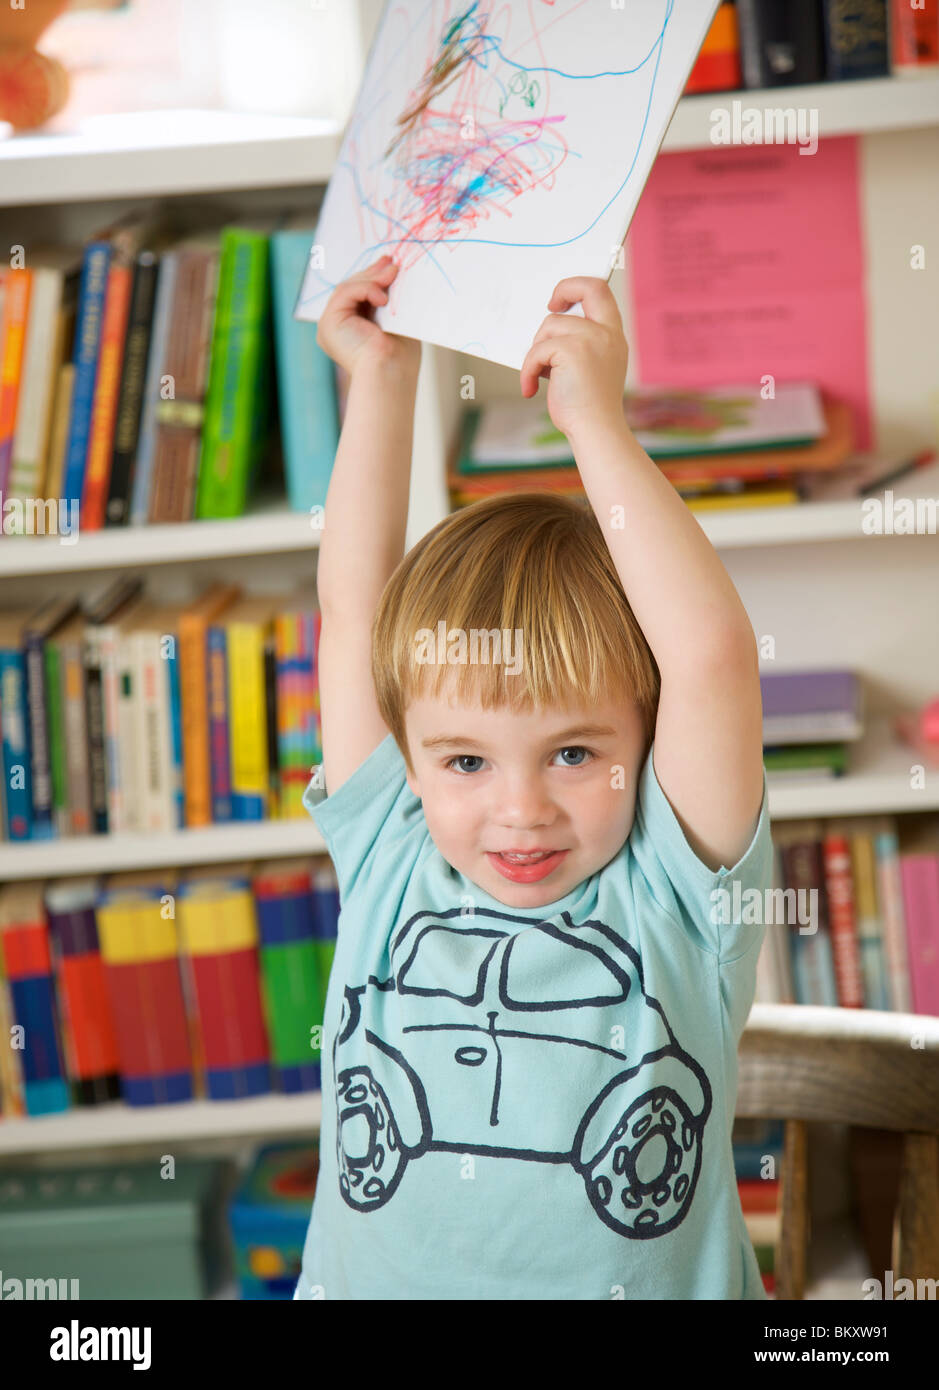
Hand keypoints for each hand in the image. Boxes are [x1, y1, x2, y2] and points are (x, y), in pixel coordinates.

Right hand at [316, 254, 421, 377]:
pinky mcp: (328, 323)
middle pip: (350, 289)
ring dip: (372, 279)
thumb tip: (392, 268)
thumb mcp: (394, 318)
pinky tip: (382, 298)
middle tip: (391, 262)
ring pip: (347, 288)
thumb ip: (388, 297)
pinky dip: (365, 289)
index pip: (356, 296)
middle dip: (372, 274)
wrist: (390, 372)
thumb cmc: (398, 356)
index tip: (389, 264)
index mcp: (350, 330)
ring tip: (394, 274)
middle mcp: (336, 328)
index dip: (371, 277)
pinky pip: (345, 293)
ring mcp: (329, 325)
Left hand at [519, 278, 627, 442]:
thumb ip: (580, 345)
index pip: (602, 291)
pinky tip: (531, 389)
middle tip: (549, 305)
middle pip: (587, 288)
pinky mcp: (572, 351)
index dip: (578, 287)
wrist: (596, 431)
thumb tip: (548, 334)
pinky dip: (528, 370)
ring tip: (540, 376)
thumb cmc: (589, 408)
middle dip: (564, 289)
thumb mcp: (592, 368)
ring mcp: (591, 339)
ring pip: (550, 325)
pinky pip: (537, 350)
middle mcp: (607, 333)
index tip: (560, 302)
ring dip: (537, 351)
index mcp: (613, 336)